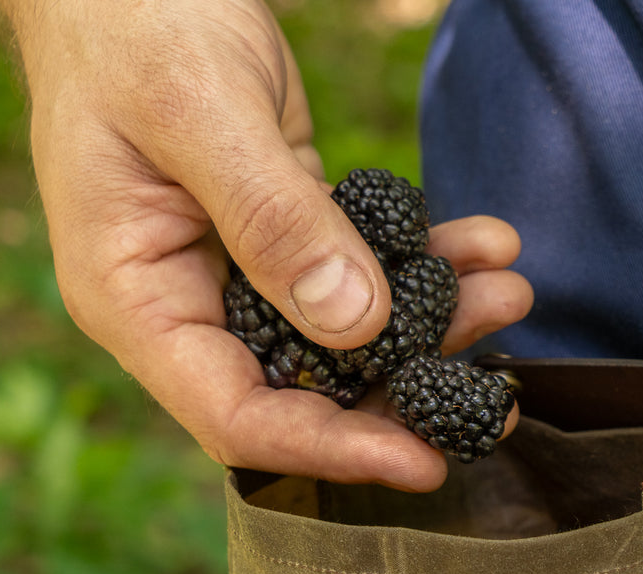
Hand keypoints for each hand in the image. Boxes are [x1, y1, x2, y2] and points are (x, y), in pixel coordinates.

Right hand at [0, 0, 531, 489]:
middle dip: (407, 394)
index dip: (330, 447)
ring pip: (349, 336)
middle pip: (305, 392)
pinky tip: (482, 245)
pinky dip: (423, 263)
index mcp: (138, 301)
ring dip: (434, 324)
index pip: (236, 415)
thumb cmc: (134, 26)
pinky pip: (363, 271)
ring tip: (507, 290)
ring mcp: (243, 272)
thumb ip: (273, 220)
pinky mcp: (288, 235)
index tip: (423, 461)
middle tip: (499, 401)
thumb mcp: (198, 113)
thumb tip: (355, 325)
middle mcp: (192, 304)